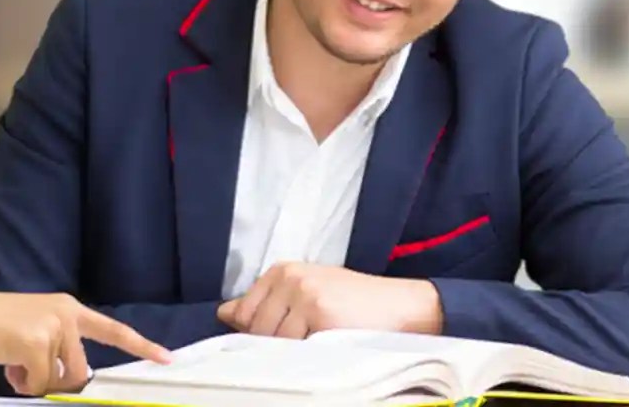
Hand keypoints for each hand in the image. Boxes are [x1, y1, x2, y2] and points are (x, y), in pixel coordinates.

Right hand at [0, 289, 169, 394]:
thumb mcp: (31, 329)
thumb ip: (55, 347)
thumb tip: (69, 382)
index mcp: (68, 308)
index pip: (112, 330)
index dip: (141, 346)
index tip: (167, 359)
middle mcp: (66, 314)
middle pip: (80, 371)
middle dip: (54, 380)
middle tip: (23, 368)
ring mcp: (53, 328)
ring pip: (60, 380)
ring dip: (35, 381)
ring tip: (11, 361)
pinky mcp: (36, 344)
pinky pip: (38, 384)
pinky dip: (20, 383)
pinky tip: (4, 363)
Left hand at [217, 263, 441, 338]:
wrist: (403, 307)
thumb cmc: (357, 305)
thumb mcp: (308, 294)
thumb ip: (268, 303)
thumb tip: (226, 313)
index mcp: (282, 270)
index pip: (243, 312)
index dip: (254, 335)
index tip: (270, 346)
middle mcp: (289, 277)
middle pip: (255, 328)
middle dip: (272, 346)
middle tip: (305, 346)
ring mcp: (302, 293)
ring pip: (273, 341)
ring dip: (290, 353)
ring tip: (317, 347)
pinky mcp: (318, 312)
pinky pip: (294, 349)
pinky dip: (305, 357)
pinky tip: (325, 349)